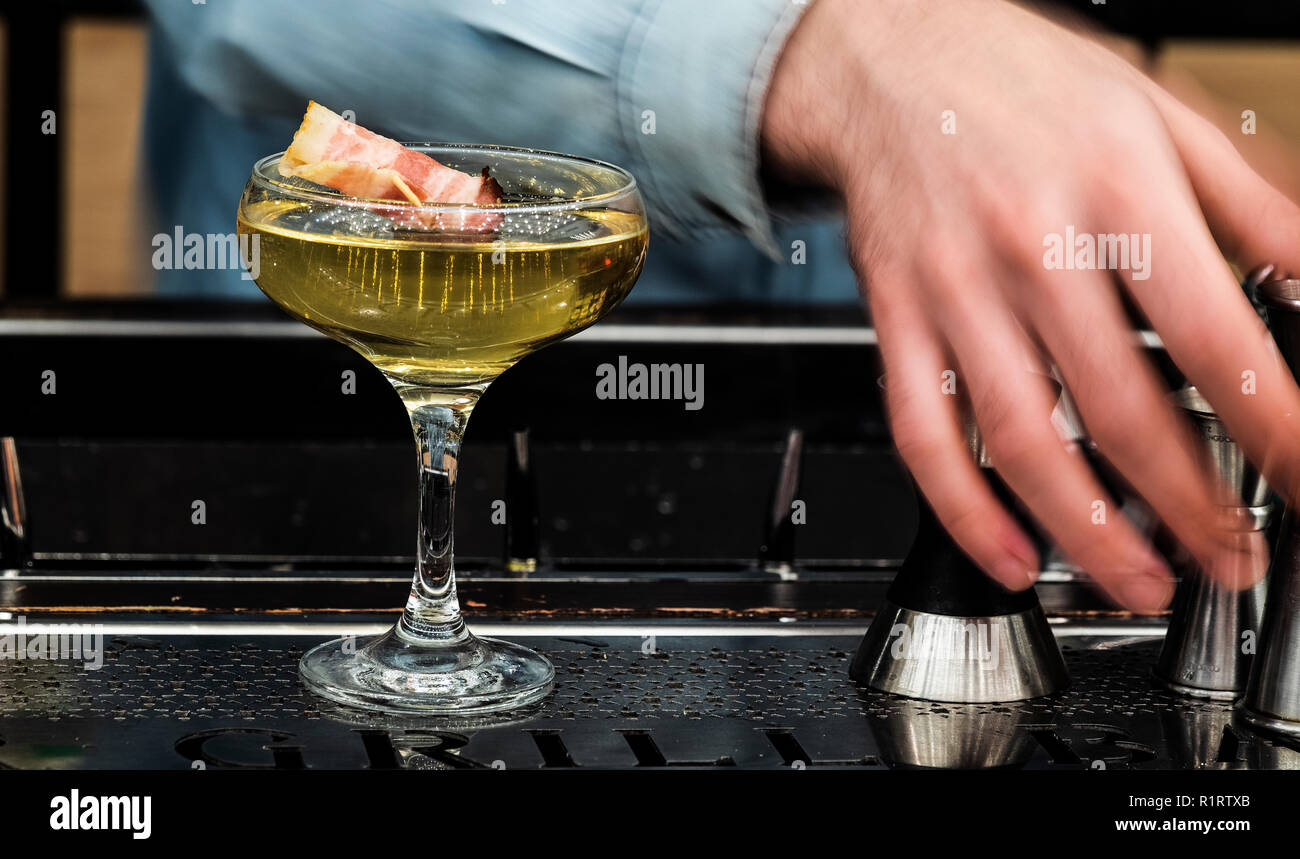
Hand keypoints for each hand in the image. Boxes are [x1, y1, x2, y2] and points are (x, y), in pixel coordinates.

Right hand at [763, 0, 1299, 611]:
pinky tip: (1010, 554)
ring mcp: (955, 291)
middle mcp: (1034, 248)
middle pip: (1123, 413)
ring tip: (1139, 581)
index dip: (1274, 432)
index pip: (1216, 342)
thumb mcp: (1161, 114)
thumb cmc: (1025, 83)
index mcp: (1118, 192)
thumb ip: (1253, 204)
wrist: (889, 58)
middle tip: (1231, 558)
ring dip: (1087, 532)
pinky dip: (965, 510)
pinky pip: (924, 433)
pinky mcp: (896, 317)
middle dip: (1190, 509)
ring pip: (1022, 441)